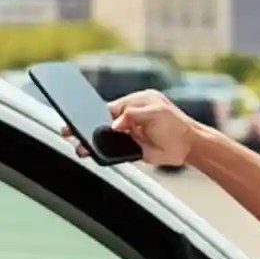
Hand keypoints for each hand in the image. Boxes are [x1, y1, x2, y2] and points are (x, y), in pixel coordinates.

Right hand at [61, 89, 196, 166]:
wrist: (190, 146)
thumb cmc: (175, 124)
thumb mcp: (156, 112)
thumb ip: (134, 114)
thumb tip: (114, 124)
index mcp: (134, 103)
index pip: (109, 107)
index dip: (93, 112)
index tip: (77, 115)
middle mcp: (129, 119)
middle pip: (103, 122)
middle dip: (86, 128)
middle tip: (69, 132)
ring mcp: (130, 134)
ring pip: (106, 138)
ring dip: (92, 143)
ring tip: (80, 148)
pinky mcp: (132, 150)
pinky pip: (114, 151)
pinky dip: (103, 153)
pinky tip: (92, 154)